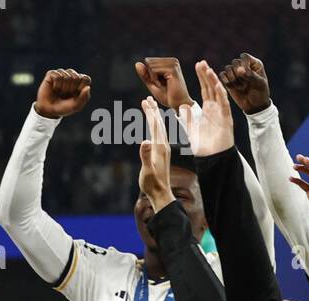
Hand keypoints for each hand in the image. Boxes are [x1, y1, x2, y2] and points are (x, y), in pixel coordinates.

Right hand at [35, 68, 91, 118]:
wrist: (49, 111)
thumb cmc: (63, 108)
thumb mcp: (76, 106)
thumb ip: (84, 98)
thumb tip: (88, 87)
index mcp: (79, 81)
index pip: (85, 78)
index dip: (80, 88)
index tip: (75, 95)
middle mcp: (71, 75)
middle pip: (76, 77)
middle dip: (70, 89)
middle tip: (65, 95)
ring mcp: (61, 73)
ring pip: (67, 76)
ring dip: (63, 88)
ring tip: (59, 92)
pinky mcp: (52, 74)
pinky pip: (58, 77)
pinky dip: (57, 86)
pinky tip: (54, 89)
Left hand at [135, 56, 191, 110]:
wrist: (179, 104)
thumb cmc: (168, 96)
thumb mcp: (153, 84)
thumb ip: (145, 74)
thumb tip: (137, 63)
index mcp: (169, 62)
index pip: (149, 62)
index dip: (150, 76)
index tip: (161, 84)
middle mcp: (172, 60)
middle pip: (150, 63)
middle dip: (152, 77)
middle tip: (162, 86)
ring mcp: (173, 64)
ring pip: (151, 67)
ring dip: (154, 80)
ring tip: (164, 86)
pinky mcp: (172, 69)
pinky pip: (154, 71)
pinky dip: (156, 81)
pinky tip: (165, 86)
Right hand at [138, 97, 174, 211]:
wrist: (161, 195)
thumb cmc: (152, 185)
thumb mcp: (147, 170)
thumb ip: (146, 156)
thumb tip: (144, 141)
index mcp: (160, 147)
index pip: (155, 125)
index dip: (150, 113)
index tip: (145, 101)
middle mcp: (163, 146)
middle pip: (158, 124)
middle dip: (153, 110)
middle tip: (147, 98)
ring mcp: (164, 150)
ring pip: (159, 129)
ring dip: (155, 117)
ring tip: (151, 108)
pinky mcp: (162, 154)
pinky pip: (159, 136)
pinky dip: (156, 127)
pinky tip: (154, 127)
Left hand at [180, 60, 233, 157]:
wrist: (212, 159)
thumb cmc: (203, 146)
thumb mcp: (192, 130)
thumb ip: (187, 119)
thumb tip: (181, 108)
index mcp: (207, 110)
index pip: (204, 89)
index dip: (202, 77)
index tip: (198, 65)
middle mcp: (215, 108)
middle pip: (211, 88)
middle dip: (206, 75)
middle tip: (201, 62)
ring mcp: (221, 113)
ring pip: (218, 93)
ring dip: (213, 81)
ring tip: (208, 69)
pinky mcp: (226, 119)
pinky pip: (224, 105)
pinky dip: (220, 95)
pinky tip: (217, 85)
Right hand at [219, 52, 270, 114]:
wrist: (255, 106)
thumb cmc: (260, 94)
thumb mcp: (259, 84)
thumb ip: (250, 75)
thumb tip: (239, 70)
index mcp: (254, 64)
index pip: (244, 57)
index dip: (243, 64)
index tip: (246, 74)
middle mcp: (244, 66)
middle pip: (235, 62)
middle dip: (237, 73)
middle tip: (244, 84)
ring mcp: (235, 74)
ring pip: (228, 68)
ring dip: (232, 78)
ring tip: (239, 87)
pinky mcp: (229, 81)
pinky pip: (222, 76)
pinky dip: (225, 81)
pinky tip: (232, 87)